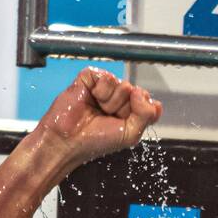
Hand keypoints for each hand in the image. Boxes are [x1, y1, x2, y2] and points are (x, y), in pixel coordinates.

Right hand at [36, 66, 163, 166]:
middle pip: (136, 92)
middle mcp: (120, 98)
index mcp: (130, 112)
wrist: (68, 140)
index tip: (126, 122)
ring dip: (110, 101)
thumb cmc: (95, 141)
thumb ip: (146, 114)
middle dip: (123, 108)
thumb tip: (140, 91)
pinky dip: (100, 90)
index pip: (149, 102)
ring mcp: (105, 87)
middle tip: (107, 117)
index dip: (140, 111)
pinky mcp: (90, 78)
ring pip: (122, 83)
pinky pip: (106, 76)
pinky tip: (91, 98)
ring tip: (98, 109)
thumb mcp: (130, 134)